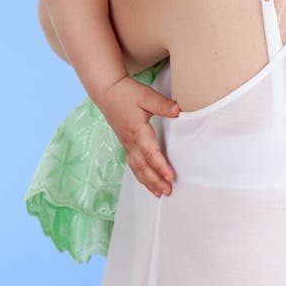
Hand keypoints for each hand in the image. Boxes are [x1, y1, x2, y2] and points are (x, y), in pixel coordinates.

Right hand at [97, 76, 180, 197]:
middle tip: (167, 191)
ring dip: (148, 182)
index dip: (161, 166)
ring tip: (159, 193)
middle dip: (155, 181)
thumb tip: (178, 110)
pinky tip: (147, 181)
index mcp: (137, 131)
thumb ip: (163, 104)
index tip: (171, 176)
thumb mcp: (146, 96)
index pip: (150, 153)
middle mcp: (130, 141)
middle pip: (142, 166)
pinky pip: (133, 164)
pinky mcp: (126, 144)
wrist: (107, 92)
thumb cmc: (127, 93)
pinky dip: (141, 175)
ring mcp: (127, 144)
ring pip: (136, 168)